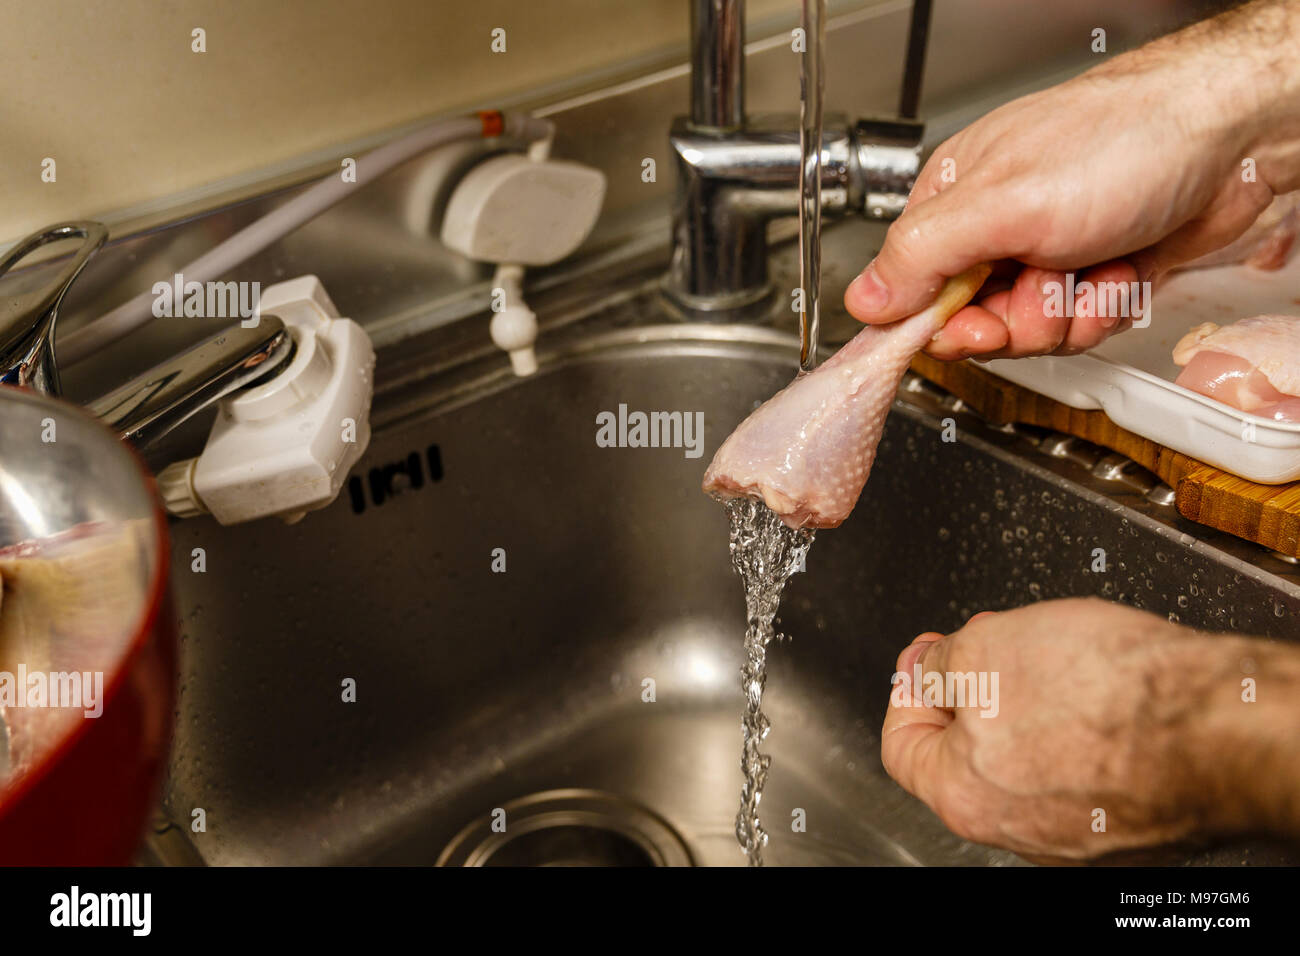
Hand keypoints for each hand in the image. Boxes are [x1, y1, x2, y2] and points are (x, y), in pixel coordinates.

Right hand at [845, 0, 1299, 359]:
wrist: (1233, 136)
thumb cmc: (1122, 141)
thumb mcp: (1002, 203)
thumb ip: (922, 255)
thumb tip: (863, 300)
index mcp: (955, 203)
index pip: (914, 290)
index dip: (941, 323)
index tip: (972, 328)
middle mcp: (997, 229)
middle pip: (975, 321)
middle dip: (1018, 320)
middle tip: (1043, 294)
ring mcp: (1048, 253)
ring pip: (1031, 331)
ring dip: (1069, 314)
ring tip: (1094, 270)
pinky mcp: (1095, 273)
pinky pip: (1080, 326)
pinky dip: (1106, 309)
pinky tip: (1123, 271)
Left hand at [880, 598, 1299, 863]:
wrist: (1218, 720)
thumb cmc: (1110, 692)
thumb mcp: (984, 647)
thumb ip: (938, 664)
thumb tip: (926, 670)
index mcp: (963, 796)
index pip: (902, 746)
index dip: (908, 688)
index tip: (924, 658)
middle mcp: (1019, 832)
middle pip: (968, 755)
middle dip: (974, 689)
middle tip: (991, 645)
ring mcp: (1080, 837)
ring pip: (1030, 763)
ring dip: (1028, 706)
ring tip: (1054, 660)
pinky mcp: (1131, 827)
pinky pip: (1086, 774)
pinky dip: (1082, 731)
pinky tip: (1101, 693)